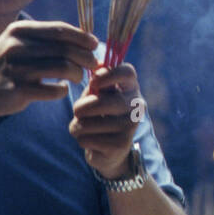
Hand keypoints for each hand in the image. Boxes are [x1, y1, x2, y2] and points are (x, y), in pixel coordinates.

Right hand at [0, 21, 99, 120]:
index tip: (94, 45)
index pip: (60, 29)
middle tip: (93, 64)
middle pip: (65, 49)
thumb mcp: (18, 44)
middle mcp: (16, 47)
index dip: (82, 37)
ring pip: (63, 68)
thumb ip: (46, 38)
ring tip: (77, 77)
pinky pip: (54, 90)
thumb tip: (86, 38)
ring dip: (77, 74)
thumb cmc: (7, 66)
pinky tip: (60, 89)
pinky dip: (62, 90)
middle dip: (85, 57)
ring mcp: (16, 69)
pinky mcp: (18, 91)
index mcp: (19, 31)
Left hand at [70, 64, 141, 178]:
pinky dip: (82, 140)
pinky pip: (87, 139)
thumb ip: (96, 82)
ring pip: (89, 123)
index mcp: (131, 88)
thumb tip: (97, 65)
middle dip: (80, 108)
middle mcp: (136, 105)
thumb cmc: (101, 114)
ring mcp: (130, 126)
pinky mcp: (121, 145)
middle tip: (77, 111)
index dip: (108, 74)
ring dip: (77, 126)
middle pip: (100, 102)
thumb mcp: (98, 95)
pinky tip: (91, 140)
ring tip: (83, 127)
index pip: (127, 72)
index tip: (93, 82)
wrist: (111, 149)